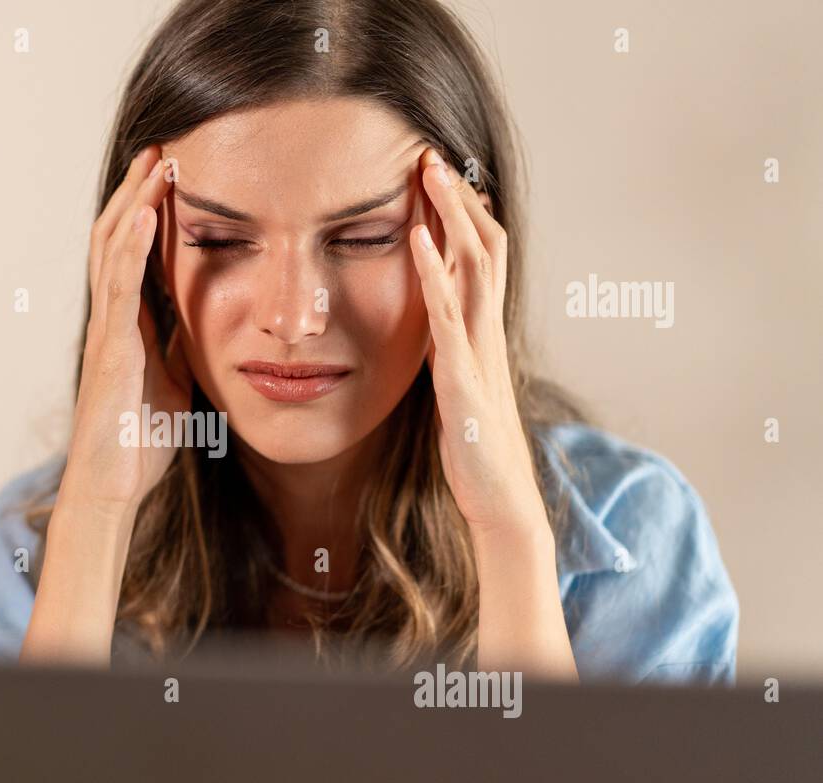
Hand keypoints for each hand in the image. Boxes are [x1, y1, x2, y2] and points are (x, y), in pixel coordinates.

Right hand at [61, 145, 191, 519]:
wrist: (114, 488)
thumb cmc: (138, 443)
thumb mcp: (174, 383)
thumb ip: (180, 349)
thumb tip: (204, 323)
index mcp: (128, 327)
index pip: (135, 256)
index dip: (147, 213)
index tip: (169, 174)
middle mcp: (112, 322)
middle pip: (117, 240)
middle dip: (137, 193)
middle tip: (159, 148)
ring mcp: (107, 333)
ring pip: (113, 254)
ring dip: (133, 206)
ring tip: (153, 164)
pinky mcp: (108, 352)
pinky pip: (119, 293)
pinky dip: (131, 252)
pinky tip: (143, 218)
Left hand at [408, 148, 546, 542]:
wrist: (498, 501)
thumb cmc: (475, 449)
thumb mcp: (457, 386)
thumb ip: (448, 350)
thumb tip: (431, 321)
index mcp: (483, 334)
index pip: (483, 257)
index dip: (464, 213)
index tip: (438, 175)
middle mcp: (487, 333)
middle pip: (485, 246)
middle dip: (458, 197)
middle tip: (430, 152)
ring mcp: (479, 352)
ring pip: (475, 266)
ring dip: (450, 216)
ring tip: (426, 173)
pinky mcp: (462, 379)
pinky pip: (447, 315)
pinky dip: (432, 272)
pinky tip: (413, 238)